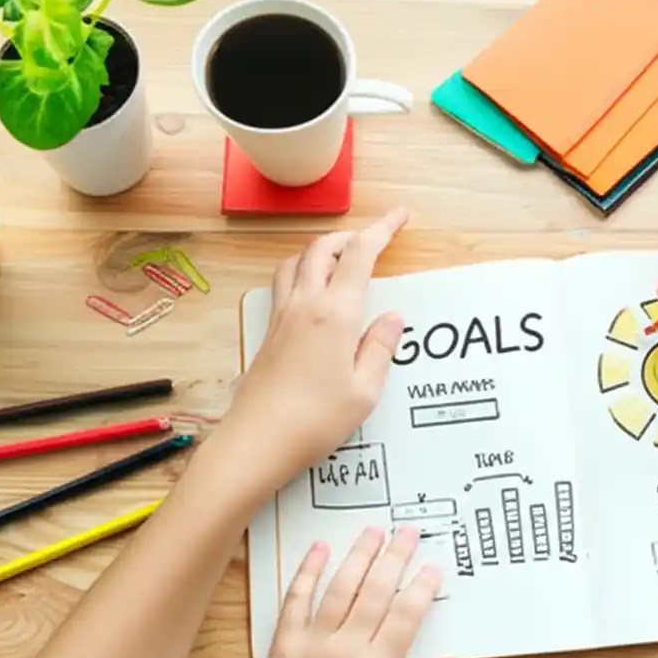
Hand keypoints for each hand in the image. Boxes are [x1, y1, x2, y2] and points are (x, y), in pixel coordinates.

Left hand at [220, 210, 408, 484]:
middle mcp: (305, 306)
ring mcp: (282, 316)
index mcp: (336, 314)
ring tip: (343, 257)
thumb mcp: (365, 391)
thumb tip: (392, 318)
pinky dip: (304, 270)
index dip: (382, 229)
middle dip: (352, 235)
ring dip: (323, 249)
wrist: (257, 441)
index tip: (399, 217)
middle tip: (375, 238)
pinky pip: (285, 283)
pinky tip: (314, 289)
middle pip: (324, 248)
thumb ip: (380, 348)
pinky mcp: (269, 332)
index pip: (361, 255)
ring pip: (299, 260)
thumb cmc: (314, 422)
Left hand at [255, 527, 463, 657]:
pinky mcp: (283, 646)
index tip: (433, 568)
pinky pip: (295, 601)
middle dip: (395, 557)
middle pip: (377, 591)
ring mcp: (312, 644)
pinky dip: (307, 572)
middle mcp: (346, 649)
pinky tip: (318, 551)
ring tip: (373, 531)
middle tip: (408, 533)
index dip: (422, 587)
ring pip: (341, 587)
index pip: (406, 615)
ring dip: (359, 555)